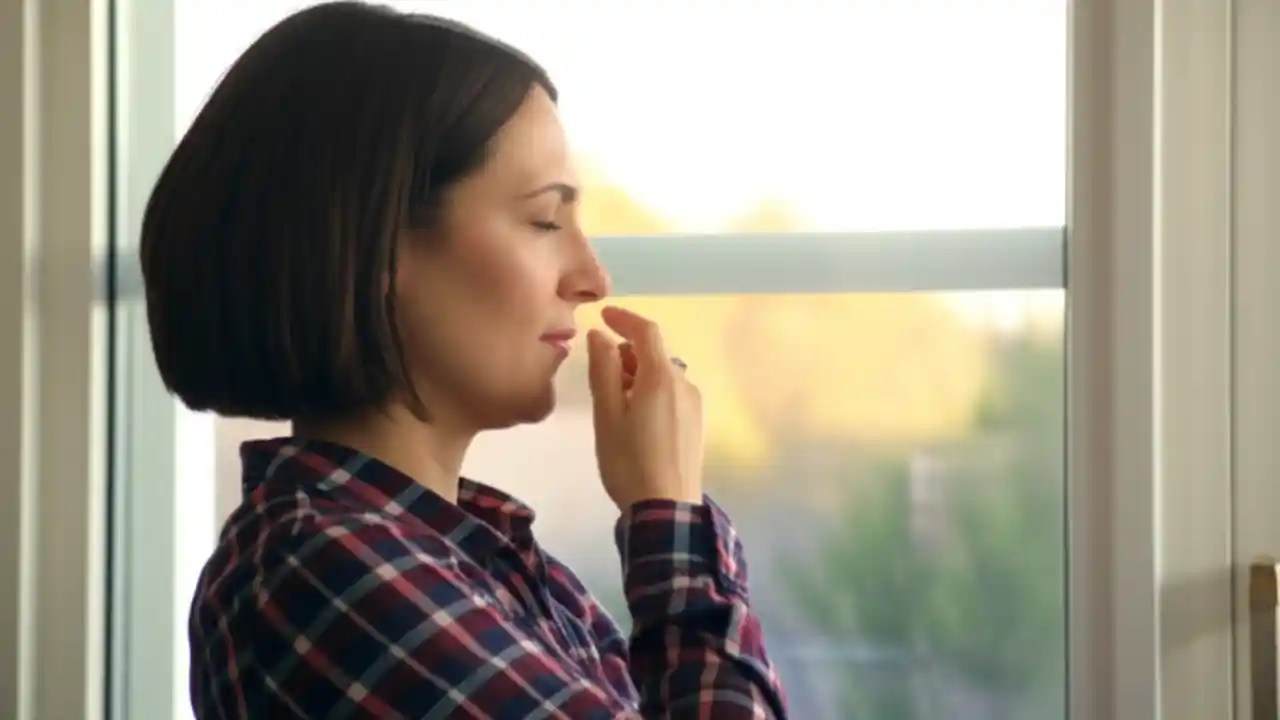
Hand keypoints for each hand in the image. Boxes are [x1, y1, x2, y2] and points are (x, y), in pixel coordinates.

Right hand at [586, 306, 703, 510]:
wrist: (667, 509)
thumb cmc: (629, 461)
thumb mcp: (607, 414)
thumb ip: (604, 369)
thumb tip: (600, 336)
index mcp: (661, 377)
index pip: (646, 331)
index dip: (624, 319)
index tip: (602, 316)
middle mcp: (684, 383)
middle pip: (654, 355)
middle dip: (627, 355)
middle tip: (600, 375)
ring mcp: (694, 405)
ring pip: (662, 376)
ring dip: (638, 376)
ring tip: (615, 403)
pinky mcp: (696, 424)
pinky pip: (671, 394)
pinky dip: (651, 393)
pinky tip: (636, 420)